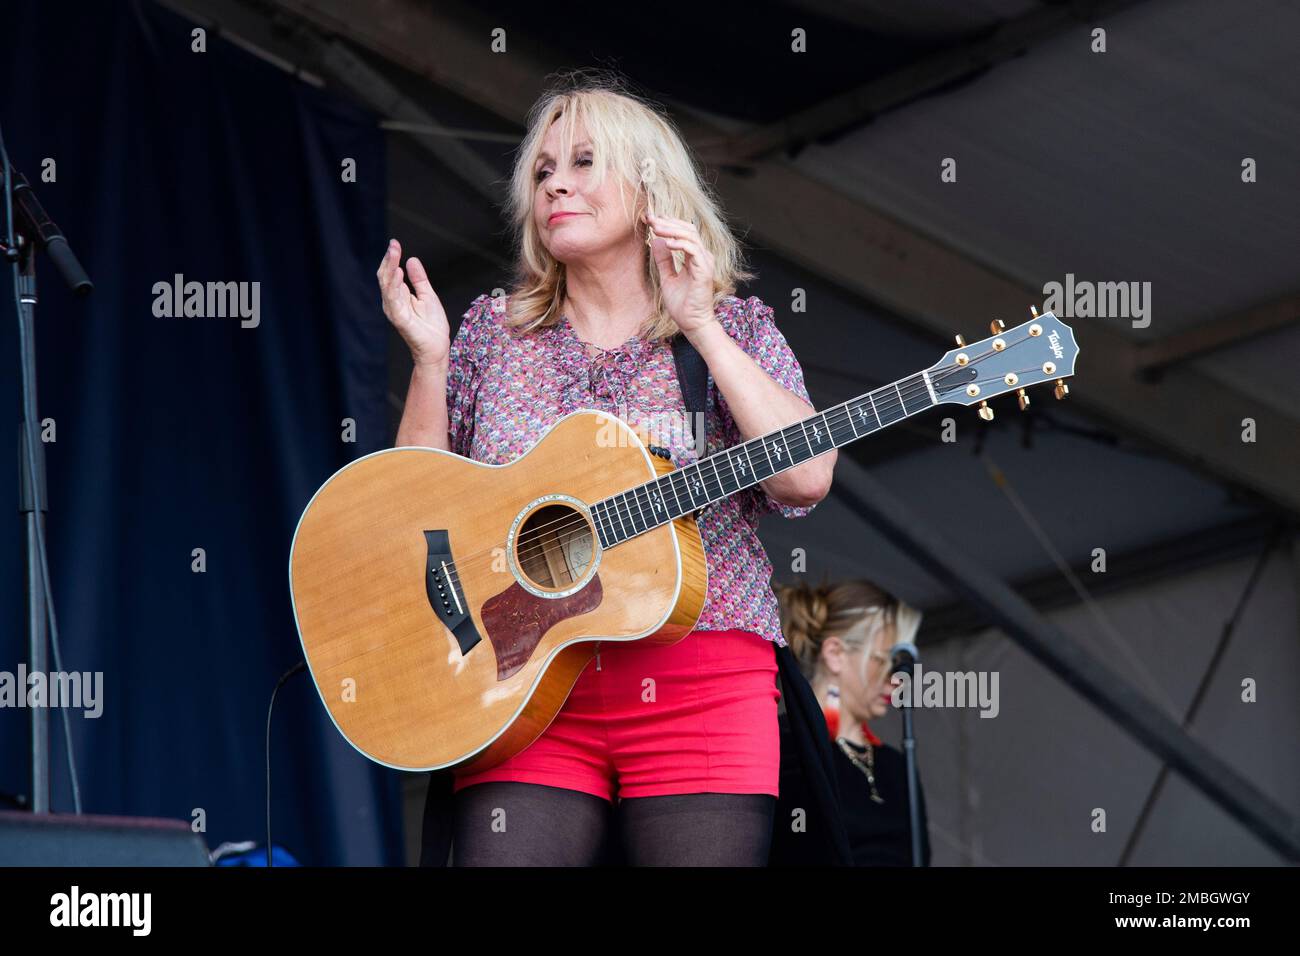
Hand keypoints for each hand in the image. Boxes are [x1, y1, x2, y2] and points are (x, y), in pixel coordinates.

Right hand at [377, 238, 449, 367]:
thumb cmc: (431, 325)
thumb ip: (419, 279)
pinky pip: (394, 299)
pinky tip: (398, 273)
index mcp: (398, 296)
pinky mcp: (399, 319)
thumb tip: (411, 260)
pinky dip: (394, 286)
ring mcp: (394, 310)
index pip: (391, 273)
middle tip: (393, 244)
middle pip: (386, 277)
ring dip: (390, 268)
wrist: (436, 347)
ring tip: (394, 253)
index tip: (395, 243)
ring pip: (387, 285)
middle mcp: (393, 302)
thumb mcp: (427, 295)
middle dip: (389, 259)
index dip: (392, 258)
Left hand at [647, 214, 716, 334]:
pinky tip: (667, 243)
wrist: (692, 323)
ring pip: (690, 236)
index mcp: (695, 257)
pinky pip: (693, 250)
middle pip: (688, 229)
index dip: (668, 223)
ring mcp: (705, 262)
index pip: (684, 232)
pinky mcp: (704, 270)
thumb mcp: (667, 278)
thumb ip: (664, 260)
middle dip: (668, 222)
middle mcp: (702, 256)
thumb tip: (656, 241)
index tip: (651, 219)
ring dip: (671, 229)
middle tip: (651, 218)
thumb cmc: (682, 304)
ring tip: (656, 228)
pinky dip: (680, 244)